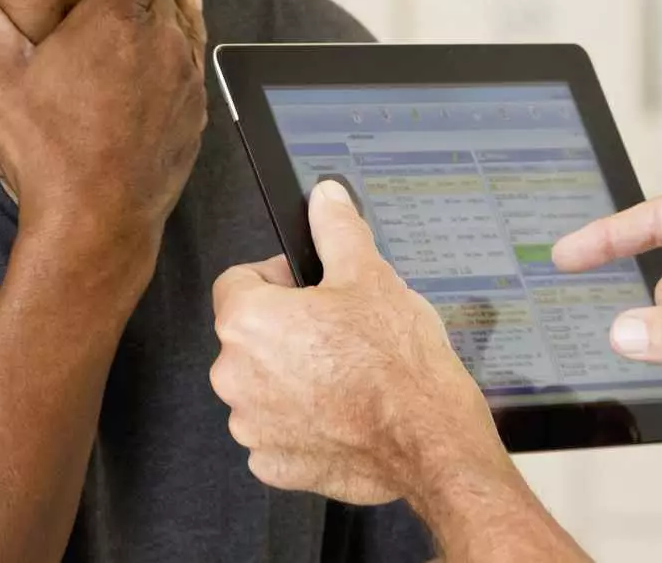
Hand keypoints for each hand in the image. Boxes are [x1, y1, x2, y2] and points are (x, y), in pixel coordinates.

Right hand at [0, 0, 208, 252]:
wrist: (96, 223)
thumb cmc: (41, 149)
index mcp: (117, 18)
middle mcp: (162, 39)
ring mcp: (186, 78)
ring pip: (185, 21)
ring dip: (165, 10)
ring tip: (143, 2)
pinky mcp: (196, 112)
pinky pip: (196, 63)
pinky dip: (181, 49)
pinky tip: (168, 50)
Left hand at [209, 180, 501, 505]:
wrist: (426, 439)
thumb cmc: (396, 362)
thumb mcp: (370, 274)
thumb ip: (336, 229)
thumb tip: (325, 198)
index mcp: (248, 321)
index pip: (238, 281)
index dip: (277, 278)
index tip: (311, 289)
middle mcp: (235, 376)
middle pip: (250, 337)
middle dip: (287, 330)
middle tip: (339, 330)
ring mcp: (251, 426)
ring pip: (263, 385)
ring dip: (293, 377)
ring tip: (345, 374)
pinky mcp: (272, 464)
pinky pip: (277, 431)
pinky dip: (302, 422)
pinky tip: (342, 411)